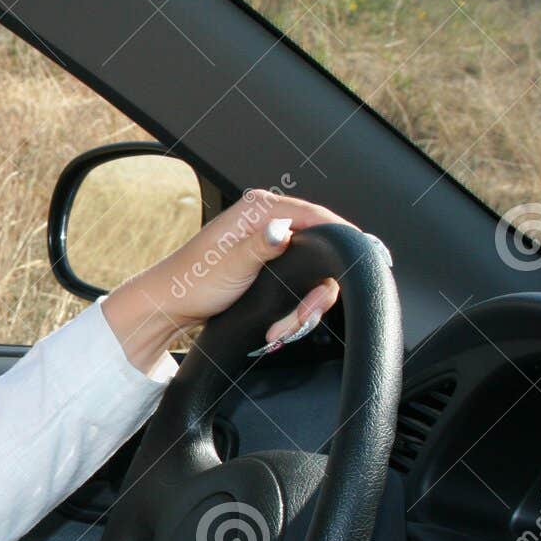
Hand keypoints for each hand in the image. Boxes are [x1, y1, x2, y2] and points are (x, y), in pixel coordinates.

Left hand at [101, 190, 371, 372]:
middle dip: (313, 293)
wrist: (170, 306)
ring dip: (300, 309)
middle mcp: (267, 223)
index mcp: (260, 210)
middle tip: (301, 319)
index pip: (318, 217)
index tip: (371, 255)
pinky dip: (291, 310)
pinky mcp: (268, 266)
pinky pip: (296, 286)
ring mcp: (268, 244)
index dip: (345, 237)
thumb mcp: (230, 264)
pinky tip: (278, 326)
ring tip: (280, 329)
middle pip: (320, 253)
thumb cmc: (192, 282)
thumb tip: (284, 230)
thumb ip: (262, 245)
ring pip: (310, 277)